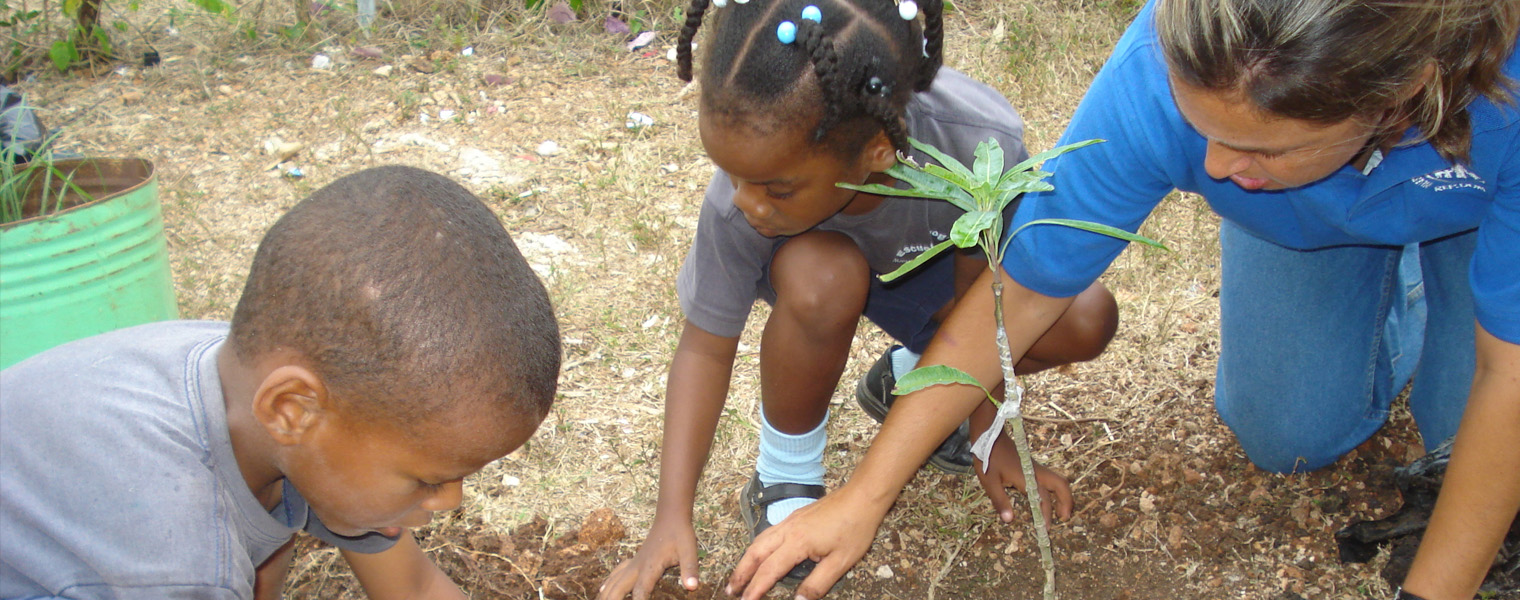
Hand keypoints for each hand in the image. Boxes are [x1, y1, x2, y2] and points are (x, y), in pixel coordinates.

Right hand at [598, 515, 699, 599]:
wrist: (670, 517)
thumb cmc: (680, 534)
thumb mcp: (689, 550)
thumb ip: (690, 569)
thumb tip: (692, 588)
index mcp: (651, 566)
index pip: (641, 589)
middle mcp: (638, 566)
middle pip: (619, 587)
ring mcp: (633, 563)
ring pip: (614, 581)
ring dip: (606, 593)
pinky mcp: (633, 561)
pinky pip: (616, 573)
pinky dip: (608, 583)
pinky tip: (602, 590)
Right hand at [727, 489, 886, 599]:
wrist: (861, 496)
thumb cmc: (854, 528)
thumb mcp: (841, 562)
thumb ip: (818, 584)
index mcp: (798, 543)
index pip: (769, 570)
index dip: (755, 588)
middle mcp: (788, 530)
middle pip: (755, 553)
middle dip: (741, 573)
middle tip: (730, 590)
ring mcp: (790, 521)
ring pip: (759, 541)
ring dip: (746, 559)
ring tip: (739, 575)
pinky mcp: (795, 517)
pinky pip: (768, 533)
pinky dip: (757, 547)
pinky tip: (758, 553)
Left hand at [974, 430, 1072, 526]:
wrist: (990, 435)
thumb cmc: (989, 457)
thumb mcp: (989, 481)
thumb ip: (1000, 501)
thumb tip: (1009, 520)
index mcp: (1027, 477)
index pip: (1043, 499)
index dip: (1046, 515)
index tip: (1045, 530)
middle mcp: (1037, 472)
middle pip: (1061, 485)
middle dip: (1067, 501)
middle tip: (1064, 518)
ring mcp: (1036, 468)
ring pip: (1058, 481)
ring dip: (1063, 495)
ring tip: (1060, 511)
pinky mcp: (1033, 467)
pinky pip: (1051, 479)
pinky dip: (1055, 490)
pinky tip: (1047, 499)